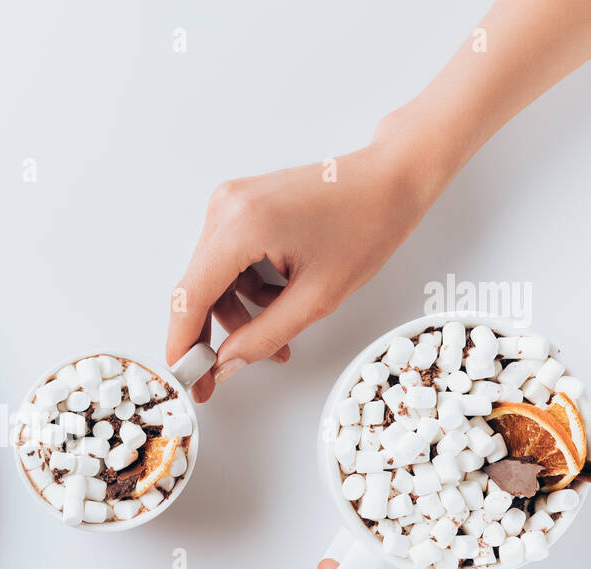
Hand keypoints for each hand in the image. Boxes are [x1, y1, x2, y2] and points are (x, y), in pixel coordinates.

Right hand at [166, 0, 590, 402]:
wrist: (413, 159)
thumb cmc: (379, 219)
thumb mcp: (323, 298)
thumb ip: (264, 340)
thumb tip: (224, 370)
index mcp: (234, 228)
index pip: (183, 302)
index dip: (177, 350)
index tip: (178, 386)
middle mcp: (224, 208)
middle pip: (197, 290)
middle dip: (223, 331)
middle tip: (255, 362)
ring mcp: (234, 199)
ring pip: (217, 277)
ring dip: (245, 310)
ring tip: (291, 323)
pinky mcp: (250, 198)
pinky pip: (235, 258)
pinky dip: (255, 285)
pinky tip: (291, 293)